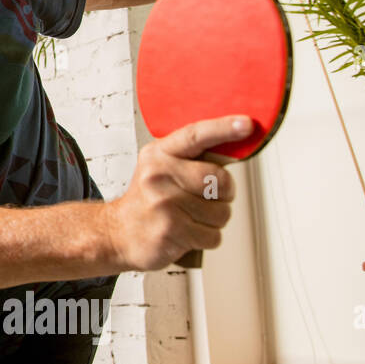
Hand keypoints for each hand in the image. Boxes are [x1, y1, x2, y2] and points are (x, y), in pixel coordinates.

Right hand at [105, 115, 244, 272]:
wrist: (117, 234)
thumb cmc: (147, 200)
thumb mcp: (160, 168)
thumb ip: (192, 159)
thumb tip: (234, 147)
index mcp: (158, 154)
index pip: (196, 135)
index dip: (224, 129)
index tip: (247, 125)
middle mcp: (158, 175)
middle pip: (221, 180)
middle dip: (223, 194)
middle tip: (203, 198)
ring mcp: (164, 203)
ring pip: (222, 212)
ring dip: (213, 220)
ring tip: (189, 217)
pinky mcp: (171, 230)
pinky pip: (213, 236)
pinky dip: (205, 238)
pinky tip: (186, 233)